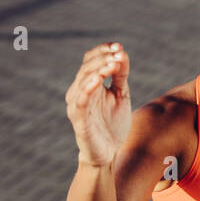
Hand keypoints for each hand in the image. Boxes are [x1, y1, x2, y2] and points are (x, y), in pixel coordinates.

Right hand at [65, 42, 132, 166]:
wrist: (109, 154)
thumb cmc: (112, 125)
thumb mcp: (120, 95)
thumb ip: (120, 76)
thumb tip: (122, 53)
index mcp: (88, 85)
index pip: (90, 61)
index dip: (103, 51)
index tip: (119, 46)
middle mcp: (79, 92)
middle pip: (86, 67)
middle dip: (103, 58)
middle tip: (119, 53)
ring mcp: (77, 105)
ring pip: (83, 81)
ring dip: (99, 69)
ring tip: (114, 64)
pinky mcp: (79, 119)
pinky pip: (80, 100)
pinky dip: (89, 87)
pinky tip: (99, 79)